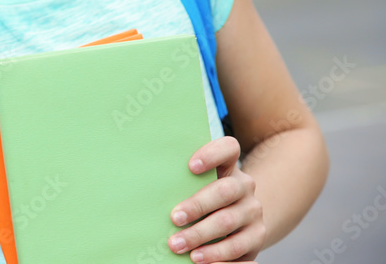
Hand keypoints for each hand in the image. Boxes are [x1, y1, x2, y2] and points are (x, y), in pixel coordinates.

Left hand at [168, 136, 264, 262]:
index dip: (211, 154)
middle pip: (225, 191)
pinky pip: (240, 250)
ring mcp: (253, 213)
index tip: (190, 167)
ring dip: (202, 237)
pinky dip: (219, 258)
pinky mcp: (256, 238)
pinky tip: (200, 262)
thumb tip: (144, 183)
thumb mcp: (197, 186)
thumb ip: (183, 180)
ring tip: (180, 247)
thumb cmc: (204, 199)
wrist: (239, 222)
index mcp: (229, 167)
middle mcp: (245, 187)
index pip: (228, 149)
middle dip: (197, 205)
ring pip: (229, 223)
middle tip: (174, 219)